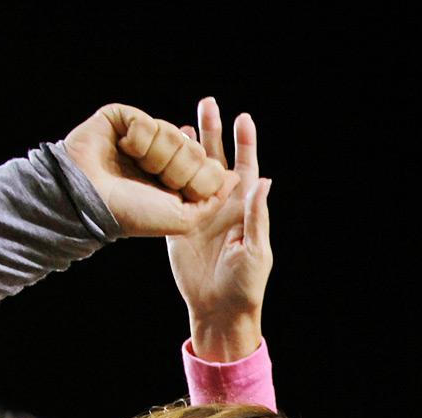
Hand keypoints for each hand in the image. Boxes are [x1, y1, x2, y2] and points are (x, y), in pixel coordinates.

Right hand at [61, 103, 226, 237]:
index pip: (210, 166)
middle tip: (160, 180)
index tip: (182, 189)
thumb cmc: (133, 217)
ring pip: (175, 133)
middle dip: (181, 169)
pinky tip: (123, 149)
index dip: (202, 177)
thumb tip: (234, 176)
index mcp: (178, 181)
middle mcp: (163, 158)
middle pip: (197, 150)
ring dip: (157, 156)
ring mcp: (143, 138)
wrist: (90, 204)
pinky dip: (138, 139)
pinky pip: (148, 121)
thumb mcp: (184, 220)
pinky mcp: (123, 120)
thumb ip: (214, 199)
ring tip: (137, 167)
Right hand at [168, 98, 271, 361]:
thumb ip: (256, 216)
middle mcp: (221, 204)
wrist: (218, 310)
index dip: (245, 143)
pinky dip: (165, 171)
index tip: (243, 118)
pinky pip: (170, 191)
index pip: (246, 168)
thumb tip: (262, 182)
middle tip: (207, 102)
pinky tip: (158, 151)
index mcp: (243, 208)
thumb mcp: (255, 251)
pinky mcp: (177, 222)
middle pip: (216, 160)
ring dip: (187, 147)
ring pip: (191, 170)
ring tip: (178, 119)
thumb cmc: (245, 285)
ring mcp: (198, 211)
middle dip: (213, 132)